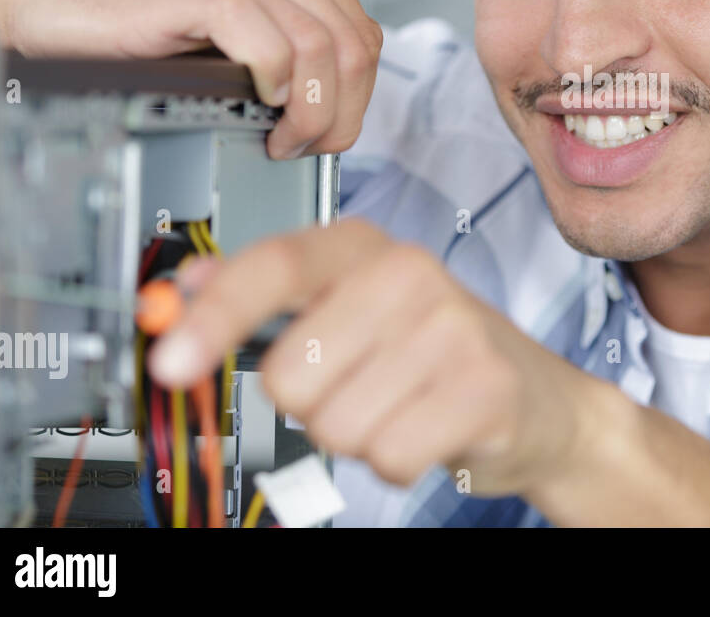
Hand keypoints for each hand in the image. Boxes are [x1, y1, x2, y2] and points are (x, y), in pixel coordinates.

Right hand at [0, 0, 381, 158]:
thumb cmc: (137, 15)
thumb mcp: (238, 20)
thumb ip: (292, 40)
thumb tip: (343, 98)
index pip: (364, 35)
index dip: (357, 96)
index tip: (328, 129)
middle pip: (354, 47)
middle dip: (342, 113)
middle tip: (308, 146)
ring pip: (325, 52)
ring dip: (313, 113)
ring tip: (282, 139)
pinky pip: (276, 48)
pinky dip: (279, 90)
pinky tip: (260, 109)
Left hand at [145, 217, 603, 495]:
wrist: (539, 400)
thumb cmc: (434, 350)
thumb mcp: (348, 306)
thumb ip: (265, 294)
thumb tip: (183, 287)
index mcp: (365, 247)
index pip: (273, 267)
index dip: (213, 316)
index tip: (170, 361)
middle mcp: (410, 273)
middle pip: (289, 373)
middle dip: (311, 403)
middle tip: (361, 386)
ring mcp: (453, 328)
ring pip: (334, 424)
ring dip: (358, 435)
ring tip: (402, 406)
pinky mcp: (485, 387)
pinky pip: (388, 454)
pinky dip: (397, 461)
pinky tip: (428, 431)